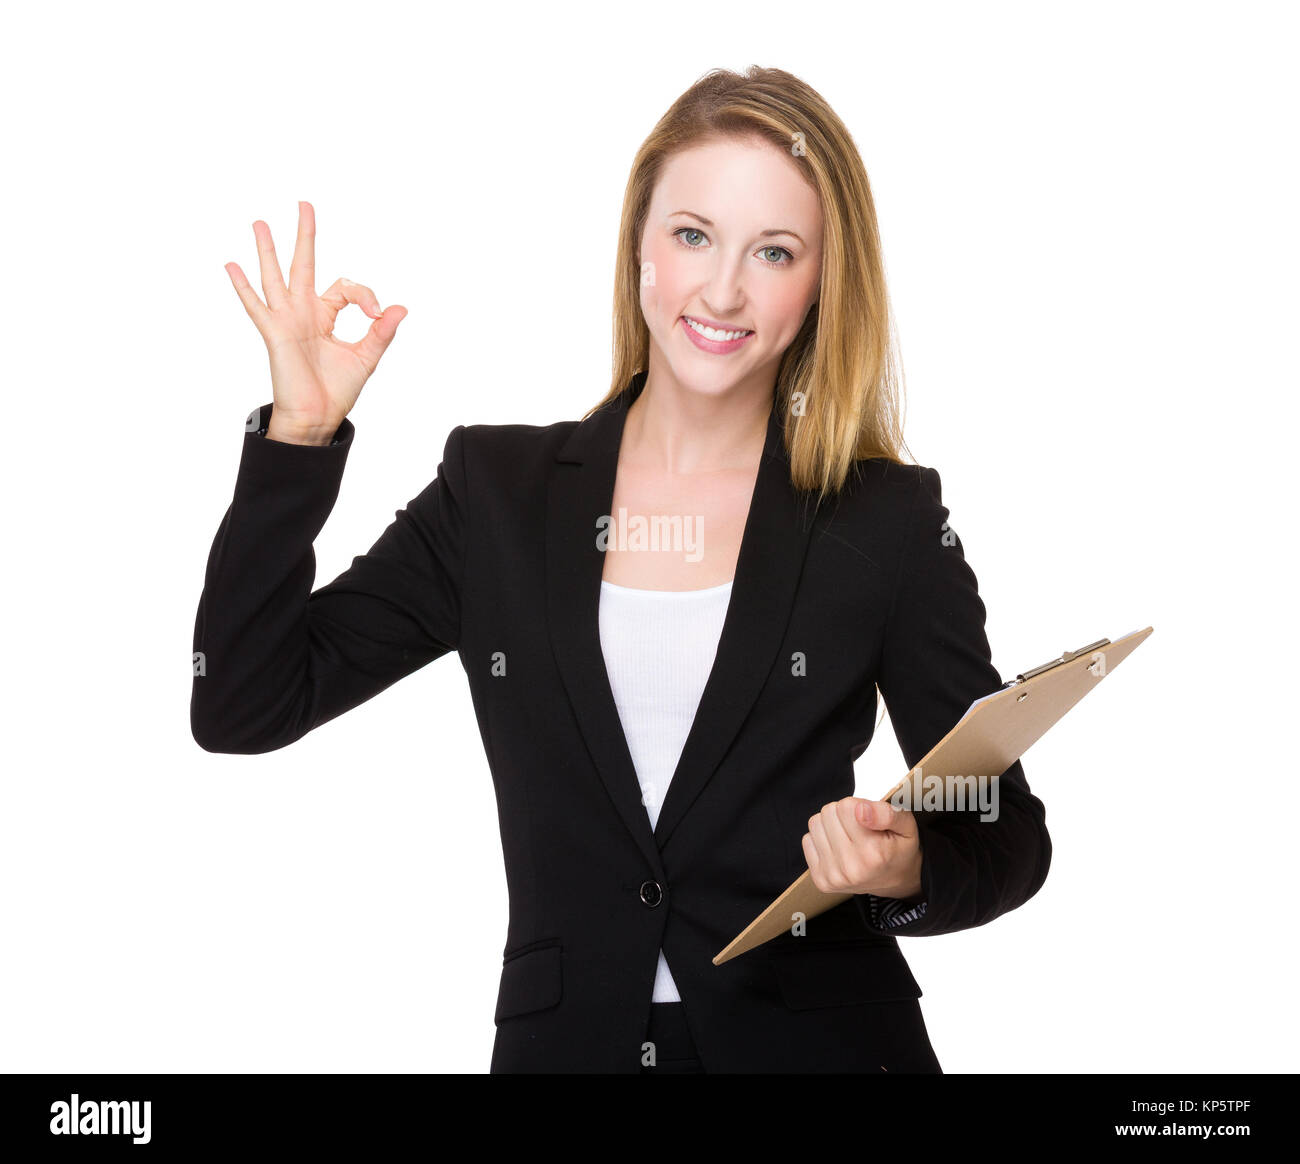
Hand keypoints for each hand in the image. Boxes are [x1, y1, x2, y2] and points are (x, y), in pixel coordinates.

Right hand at [224, 200, 407, 441]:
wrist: (318, 417)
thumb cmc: (337, 390)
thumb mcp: (366, 356)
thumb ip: (381, 331)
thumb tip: (400, 308)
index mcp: (324, 315)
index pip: (345, 287)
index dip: (365, 295)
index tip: (377, 313)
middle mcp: (303, 312)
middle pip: (303, 265)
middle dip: (305, 235)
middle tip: (304, 204)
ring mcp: (287, 320)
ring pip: (275, 277)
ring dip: (267, 250)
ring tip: (260, 223)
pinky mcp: (275, 334)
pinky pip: (257, 306)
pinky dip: (243, 287)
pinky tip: (232, 265)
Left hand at [801, 797, 922, 898]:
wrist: (896, 880)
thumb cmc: (899, 848)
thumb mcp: (907, 826)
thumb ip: (888, 814)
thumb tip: (860, 809)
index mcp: (873, 853)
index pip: (846, 806)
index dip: (858, 806)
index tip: (869, 819)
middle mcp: (851, 868)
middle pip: (828, 812)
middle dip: (843, 814)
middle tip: (860, 828)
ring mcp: (834, 877)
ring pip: (815, 823)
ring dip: (831, 825)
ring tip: (849, 836)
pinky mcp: (821, 880)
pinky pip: (807, 840)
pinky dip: (822, 839)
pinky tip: (839, 847)